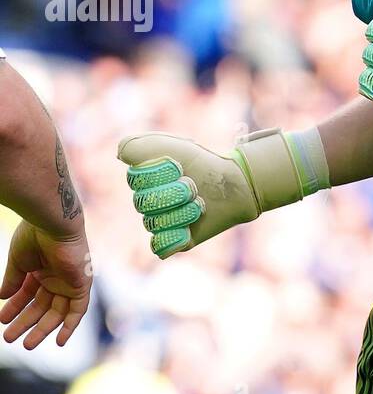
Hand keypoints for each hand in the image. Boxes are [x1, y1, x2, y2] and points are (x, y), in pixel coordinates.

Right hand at [0, 221, 91, 348]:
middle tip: (9, 338)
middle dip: (25, 323)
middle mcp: (56, 277)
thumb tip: (1, 297)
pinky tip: (58, 341)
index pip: (27, 295)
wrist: (52, 225)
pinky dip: (69, 326)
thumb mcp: (19, 263)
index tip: (1, 320)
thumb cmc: (34, 237)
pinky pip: (77, 311)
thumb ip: (13, 281)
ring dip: (42, 329)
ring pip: (56, 312)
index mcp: (40, 270)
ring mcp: (69, 282)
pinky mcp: (81, 286)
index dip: (14, 308)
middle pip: (40, 307)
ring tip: (25, 344)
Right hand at [118, 133, 259, 258]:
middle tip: (194, 186)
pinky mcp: (174, 241)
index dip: (160, 174)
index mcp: (140, 180)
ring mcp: (159, 223)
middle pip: (145, 203)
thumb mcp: (171, 146)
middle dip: (176, 192)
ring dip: (184, 210)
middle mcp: (146, 203)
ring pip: (155, 223)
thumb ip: (138, 145)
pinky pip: (159, 248)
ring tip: (200, 203)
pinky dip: (173, 239)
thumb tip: (119, 155)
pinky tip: (188, 230)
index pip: (136, 181)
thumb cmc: (201, 163)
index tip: (179, 167)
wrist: (232, 185)